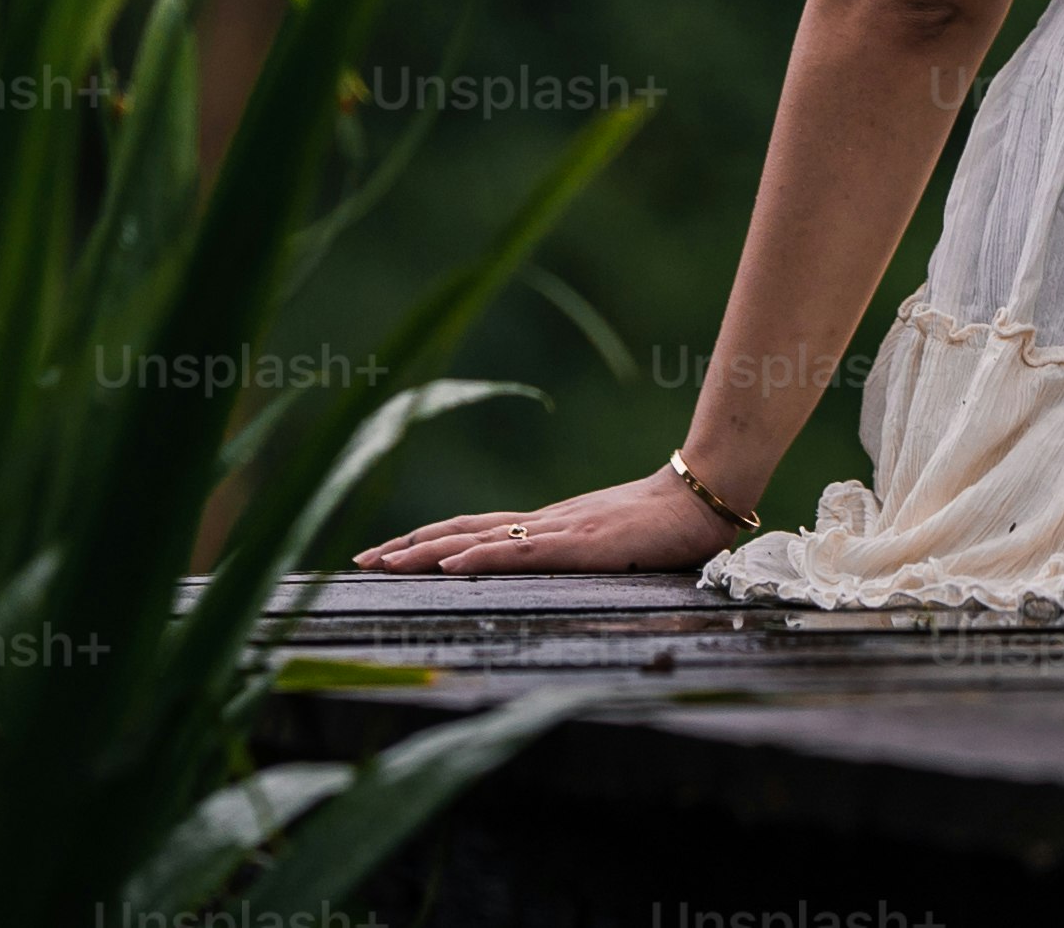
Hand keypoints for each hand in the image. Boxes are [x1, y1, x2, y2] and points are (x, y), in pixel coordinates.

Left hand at [359, 466, 752, 575]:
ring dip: (427, 551)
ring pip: (478, 538)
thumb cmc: (670, 524)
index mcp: (549, 526)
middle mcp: (543, 524)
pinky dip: (480, 556)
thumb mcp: (614, 544)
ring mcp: (559, 531)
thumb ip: (585, 554)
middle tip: (357, 559)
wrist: (706, 496)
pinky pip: (520, 550)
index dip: (428, 541)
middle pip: (461, 531)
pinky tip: (450, 564)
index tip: (384, 553)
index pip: (474, 531)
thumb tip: (560, 568)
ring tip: (383, 561)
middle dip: (408, 547)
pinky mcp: (581, 544)